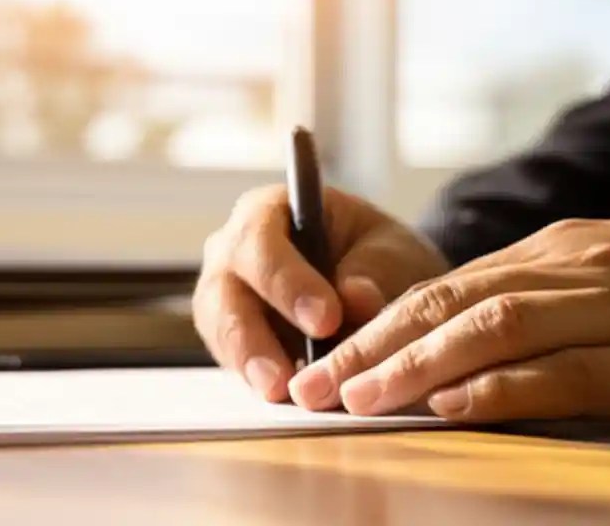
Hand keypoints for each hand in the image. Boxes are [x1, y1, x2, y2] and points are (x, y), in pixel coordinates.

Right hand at [192, 185, 448, 401]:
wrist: (375, 283)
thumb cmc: (377, 256)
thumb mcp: (391, 253)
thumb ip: (374, 271)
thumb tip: (356, 298)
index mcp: (267, 211)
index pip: (260, 241)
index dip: (286, 281)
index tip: (325, 319)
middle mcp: (231, 251)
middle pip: (223, 290)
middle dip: (254, 335)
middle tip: (289, 378)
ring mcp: (223, 295)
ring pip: (218, 329)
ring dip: (249, 364)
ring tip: (280, 395)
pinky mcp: (228, 337)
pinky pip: (230, 359)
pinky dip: (255, 379)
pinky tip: (283, 399)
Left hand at [289, 217, 609, 426]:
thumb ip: (543, 305)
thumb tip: (456, 354)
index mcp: (566, 250)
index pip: (445, 287)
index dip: (374, 326)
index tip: (321, 362)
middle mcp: (585, 266)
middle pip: (453, 303)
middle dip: (372, 346)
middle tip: (312, 387)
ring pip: (498, 328)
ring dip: (417, 365)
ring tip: (358, 398)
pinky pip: (574, 370)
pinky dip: (507, 389)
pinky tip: (455, 406)